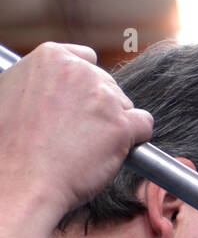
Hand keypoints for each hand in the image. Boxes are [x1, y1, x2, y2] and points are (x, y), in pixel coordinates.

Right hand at [0, 42, 153, 227]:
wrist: (23, 180)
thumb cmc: (13, 147)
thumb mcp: (14, 94)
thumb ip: (41, 84)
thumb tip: (51, 91)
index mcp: (51, 57)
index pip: (86, 60)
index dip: (86, 87)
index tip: (81, 105)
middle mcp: (79, 70)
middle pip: (108, 85)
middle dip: (100, 108)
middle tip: (81, 135)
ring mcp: (103, 97)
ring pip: (125, 106)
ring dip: (115, 125)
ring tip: (88, 149)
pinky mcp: (121, 125)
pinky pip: (145, 125)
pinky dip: (137, 138)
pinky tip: (118, 150)